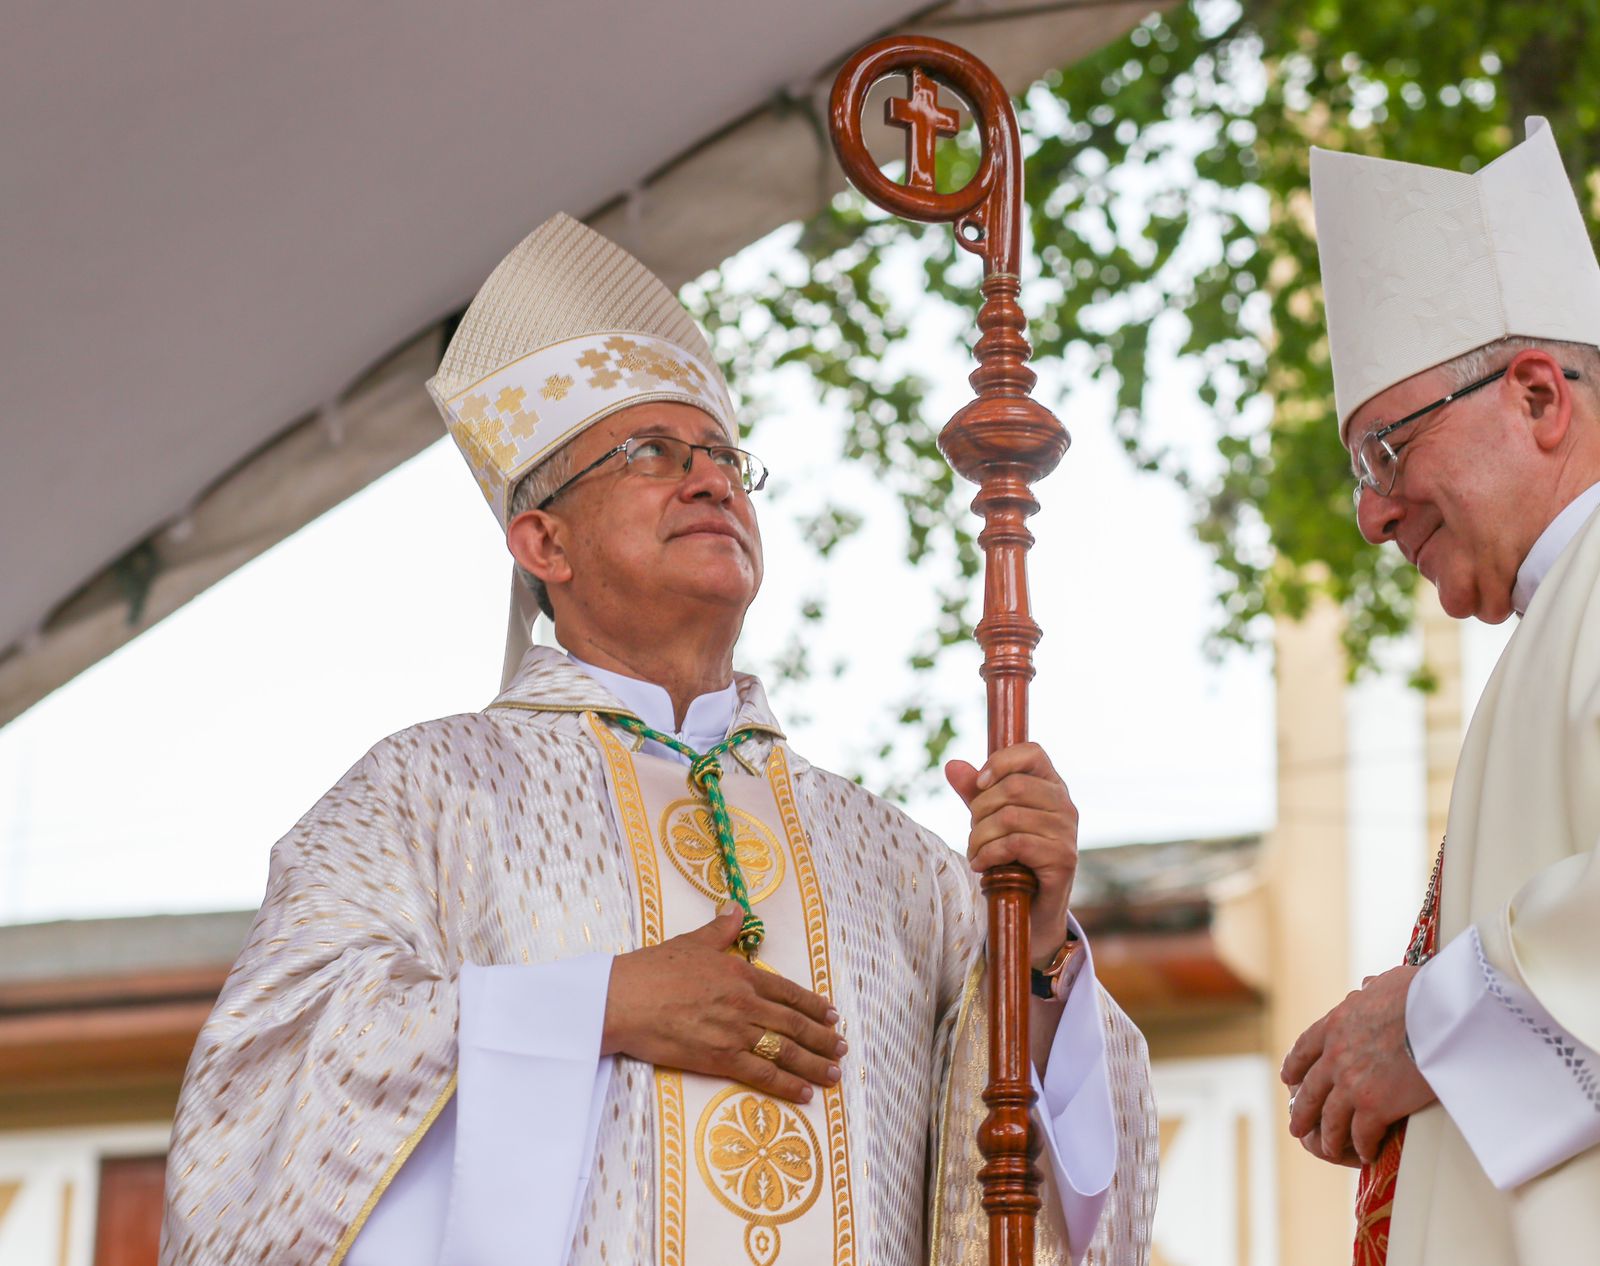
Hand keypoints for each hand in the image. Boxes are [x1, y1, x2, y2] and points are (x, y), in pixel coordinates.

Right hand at [603, 907, 845, 1102]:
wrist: (624, 999)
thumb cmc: (653, 969)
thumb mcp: (692, 941)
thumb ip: (721, 930)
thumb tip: (736, 909)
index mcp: (741, 974)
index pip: (788, 992)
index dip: (813, 1006)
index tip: (832, 1016)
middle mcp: (745, 1003)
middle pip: (794, 1024)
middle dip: (822, 1039)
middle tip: (841, 1049)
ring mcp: (735, 1032)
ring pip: (785, 1051)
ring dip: (814, 1064)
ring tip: (833, 1075)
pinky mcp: (720, 1058)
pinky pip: (762, 1074)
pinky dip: (787, 1085)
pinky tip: (805, 1093)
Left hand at [946, 742, 1078, 963]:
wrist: (1031, 910)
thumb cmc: (1011, 857)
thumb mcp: (989, 819)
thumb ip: (974, 792)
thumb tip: (952, 765)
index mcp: (1051, 786)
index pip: (1032, 752)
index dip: (1001, 762)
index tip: (980, 784)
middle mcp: (1065, 805)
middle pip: (1013, 787)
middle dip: (980, 810)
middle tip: (974, 833)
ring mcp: (1067, 832)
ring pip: (1010, 817)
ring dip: (980, 838)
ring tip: (975, 853)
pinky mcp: (1063, 859)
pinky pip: (1015, 844)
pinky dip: (989, 854)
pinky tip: (982, 866)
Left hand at [1281, 965, 1435, 1163]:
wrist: (1442, 1015)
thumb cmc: (1423, 994)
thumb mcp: (1387, 983)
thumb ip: (1371, 991)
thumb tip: (1367, 987)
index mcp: (1335, 1024)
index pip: (1304, 1049)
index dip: (1294, 1068)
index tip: (1288, 1080)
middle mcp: (1335, 1056)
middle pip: (1309, 1091)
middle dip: (1302, 1112)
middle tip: (1296, 1127)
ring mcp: (1351, 1083)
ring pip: (1330, 1120)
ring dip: (1329, 1139)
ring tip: (1328, 1150)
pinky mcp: (1374, 1106)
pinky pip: (1361, 1134)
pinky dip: (1362, 1147)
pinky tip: (1366, 1154)